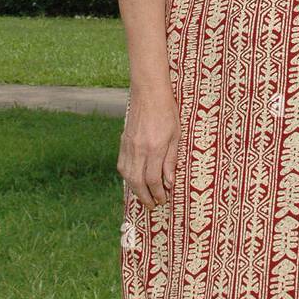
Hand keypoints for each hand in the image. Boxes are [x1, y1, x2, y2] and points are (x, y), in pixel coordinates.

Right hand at [118, 87, 180, 208]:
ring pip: (128, 176)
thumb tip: (169, 182)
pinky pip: (122, 165)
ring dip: (136, 190)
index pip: (154, 179)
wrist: (148, 92)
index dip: (158, 193)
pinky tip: (134, 182)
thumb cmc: (167, 111)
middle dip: (146, 197)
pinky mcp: (123, 142)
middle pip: (138, 182)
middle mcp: (139, 149)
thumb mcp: (176, 135)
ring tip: (144, 198)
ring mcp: (129, 146)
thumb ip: (171, 159)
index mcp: (155, 147)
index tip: (163, 199)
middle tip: (153, 206)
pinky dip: (127, 177)